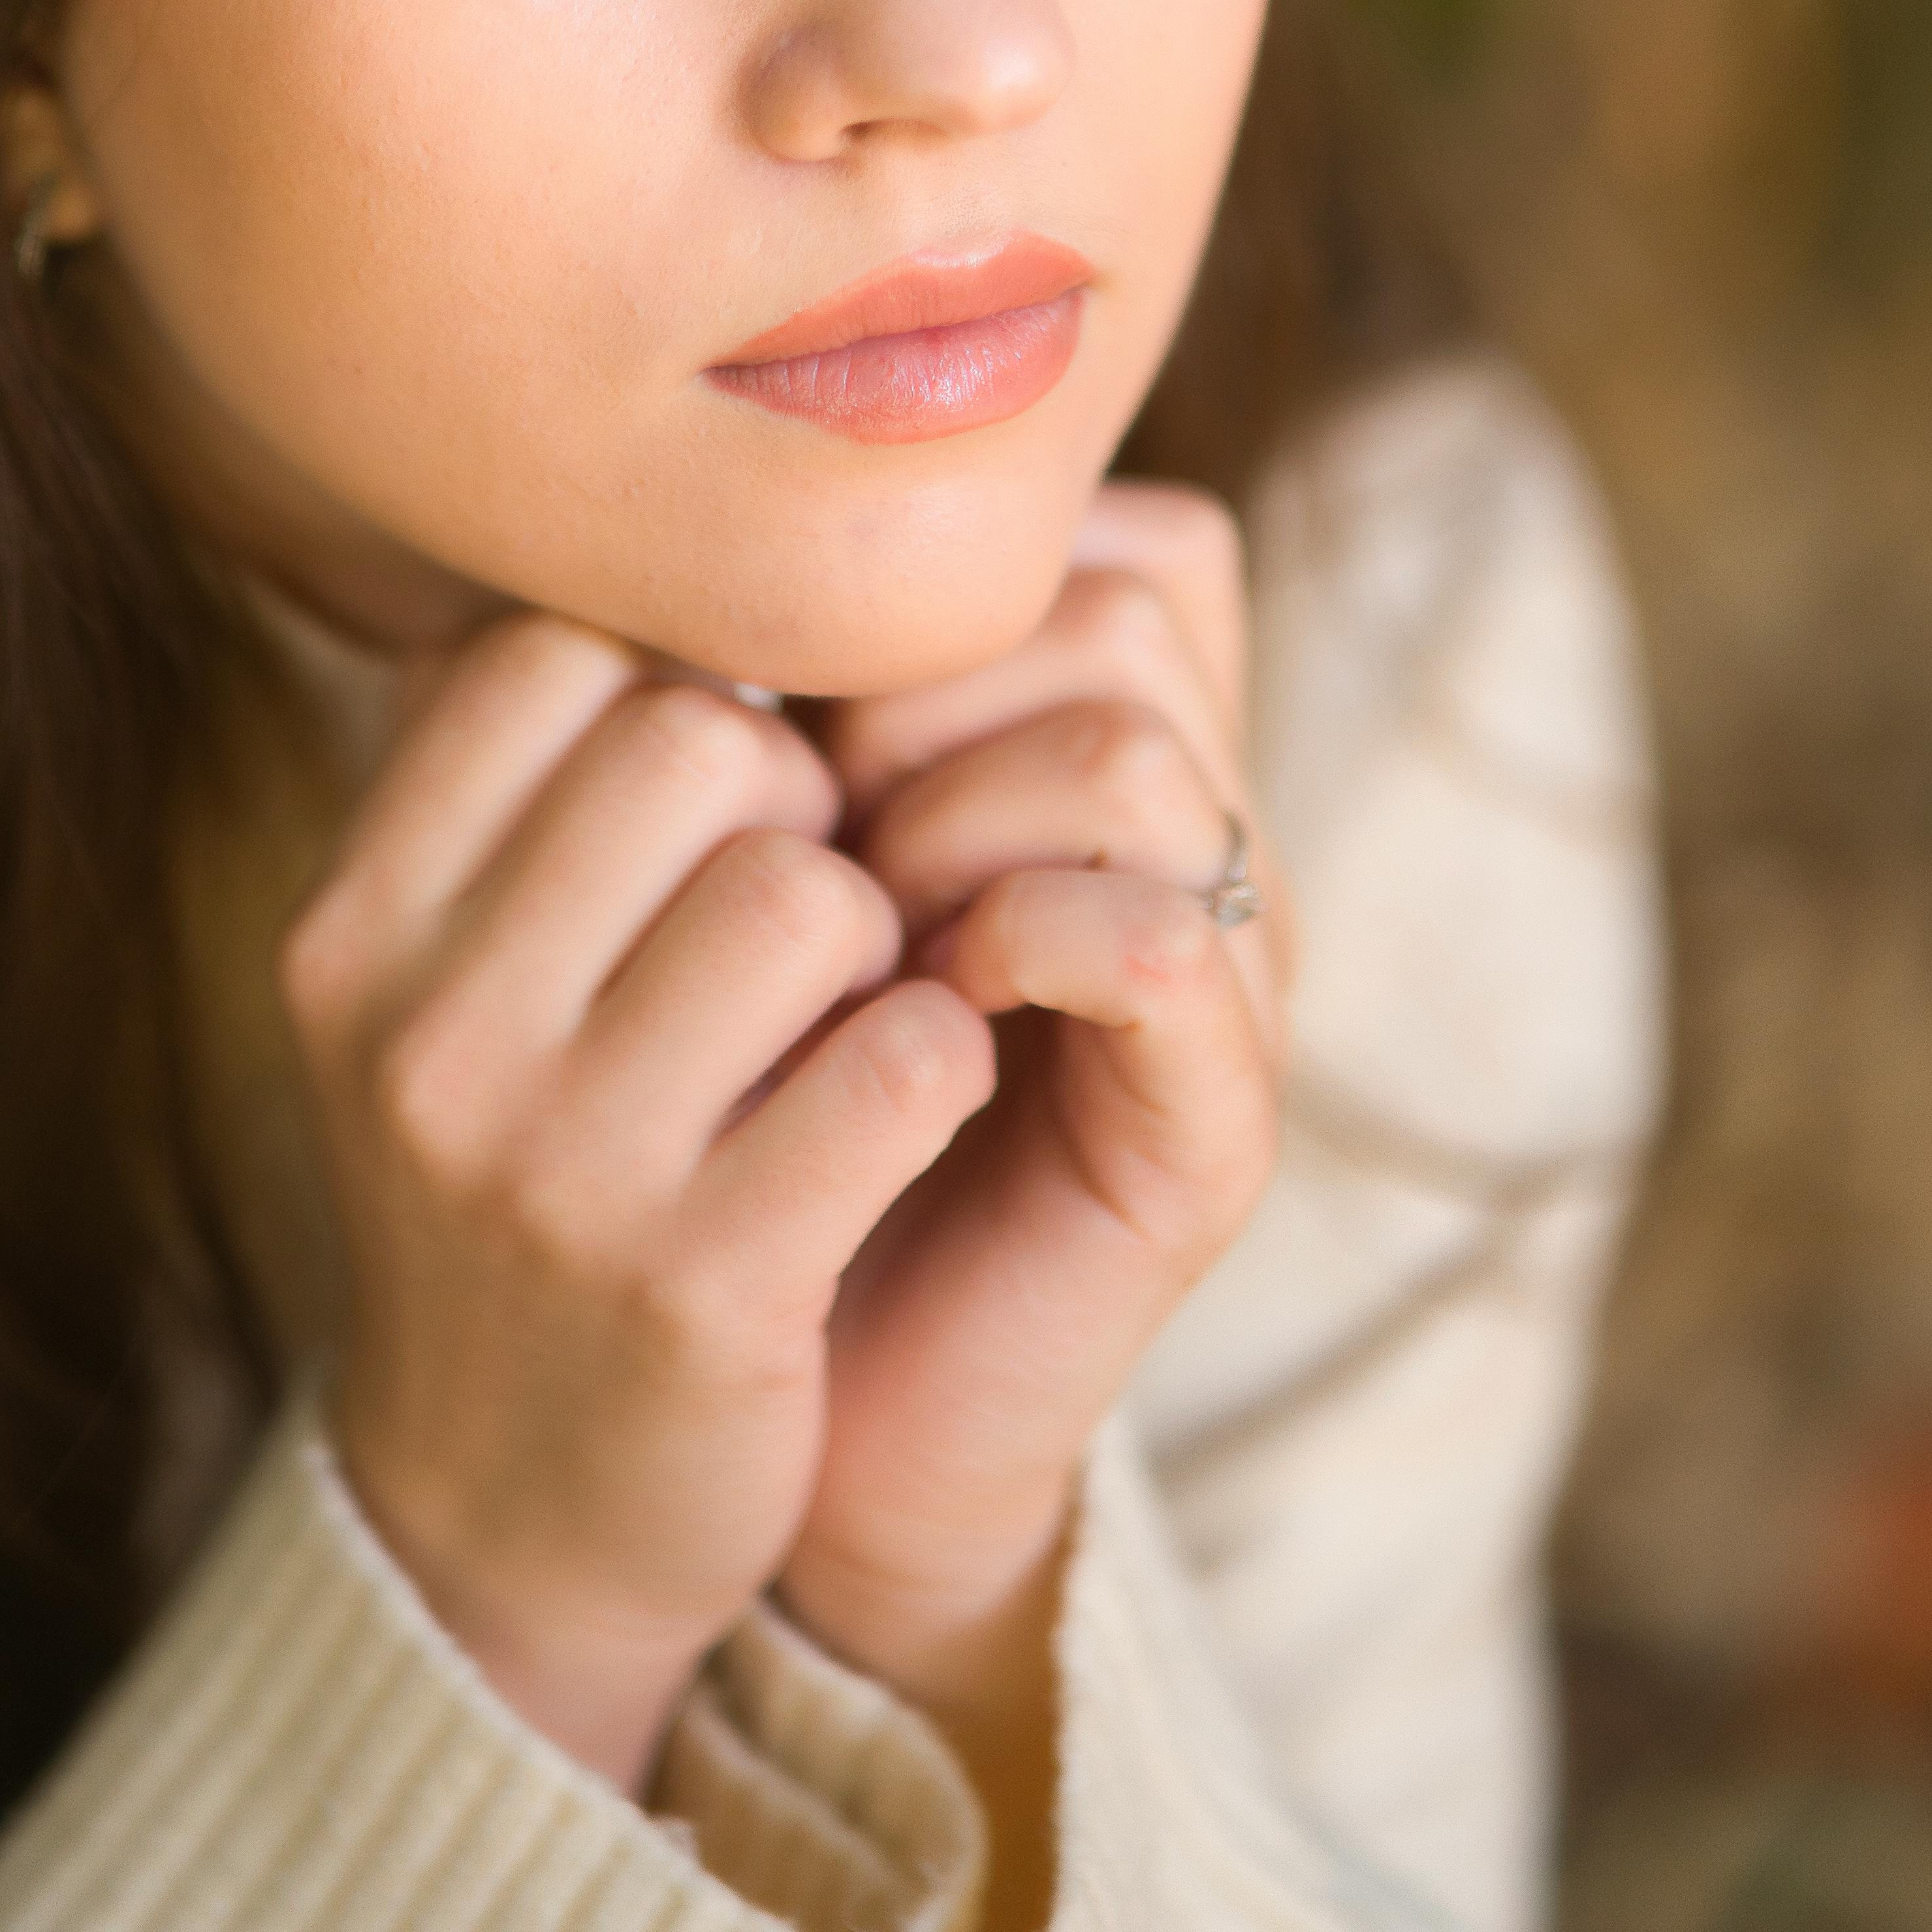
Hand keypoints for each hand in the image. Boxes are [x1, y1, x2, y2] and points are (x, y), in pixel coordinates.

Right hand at [277, 614, 996, 1791]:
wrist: (510, 1518)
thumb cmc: (524, 1175)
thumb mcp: (449, 979)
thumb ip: (535, 786)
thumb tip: (688, 572)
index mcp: (353, 926)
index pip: (559, 653)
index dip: (685, 695)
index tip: (709, 803)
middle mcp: (423, 1034)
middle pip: (707, 744)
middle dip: (795, 811)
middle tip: (798, 922)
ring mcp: (555, 1168)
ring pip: (816, 890)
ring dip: (875, 945)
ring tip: (836, 1026)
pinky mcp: (703, 1286)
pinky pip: (906, 1056)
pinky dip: (937, 1062)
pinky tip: (896, 1113)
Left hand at [778, 485, 1285, 1704]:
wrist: (769, 1401)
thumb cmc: (727, 1095)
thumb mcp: (735, 862)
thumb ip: (774, 697)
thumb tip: (708, 534)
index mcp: (1088, 742)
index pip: (1079, 529)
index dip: (908, 594)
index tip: (781, 714)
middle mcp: (1186, 833)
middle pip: (1110, 609)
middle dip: (919, 699)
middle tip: (815, 828)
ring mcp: (1223, 973)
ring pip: (1137, 757)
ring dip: (957, 818)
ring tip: (863, 931)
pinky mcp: (1214, 1125)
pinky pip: (1167, 942)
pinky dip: (1025, 938)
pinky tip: (929, 1001)